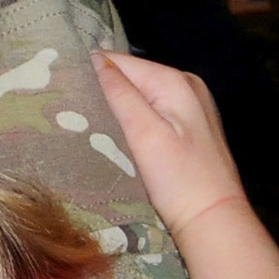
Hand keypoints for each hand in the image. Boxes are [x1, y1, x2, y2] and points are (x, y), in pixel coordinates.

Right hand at [92, 49, 278, 278]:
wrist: (213, 221)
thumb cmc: (178, 179)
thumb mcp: (144, 133)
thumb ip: (120, 92)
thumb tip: (95, 57)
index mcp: (176, 80)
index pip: (118, 61)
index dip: (90, 74)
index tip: (65, 94)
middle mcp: (186, 84)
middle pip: (130, 75)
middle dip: (104, 90)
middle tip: (76, 112)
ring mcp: (191, 104)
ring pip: (139, 92)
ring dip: (116, 105)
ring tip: (92, 123)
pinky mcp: (190, 124)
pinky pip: (151, 107)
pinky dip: (133, 116)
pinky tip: (120, 134)